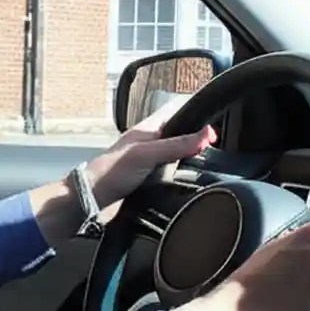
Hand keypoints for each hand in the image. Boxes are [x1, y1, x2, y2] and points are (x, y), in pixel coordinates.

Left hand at [86, 94, 214, 208]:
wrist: (91, 201)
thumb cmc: (111, 172)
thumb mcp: (146, 154)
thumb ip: (176, 144)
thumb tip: (207, 134)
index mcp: (148, 129)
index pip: (175, 110)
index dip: (195, 109)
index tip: (216, 115)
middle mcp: (150, 143)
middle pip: (180, 132)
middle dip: (198, 135)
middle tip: (219, 143)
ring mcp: (149, 162)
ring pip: (177, 153)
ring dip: (192, 156)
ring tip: (211, 160)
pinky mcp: (149, 180)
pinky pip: (172, 172)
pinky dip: (183, 173)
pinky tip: (193, 179)